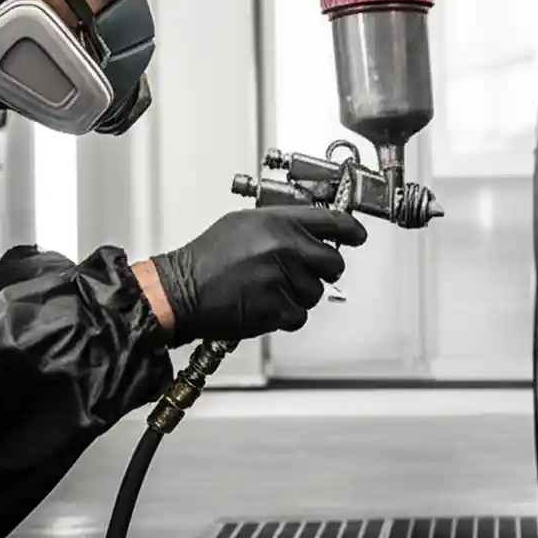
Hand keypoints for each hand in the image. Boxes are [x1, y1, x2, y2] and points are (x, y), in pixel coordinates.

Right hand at [148, 206, 367, 344]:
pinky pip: (299, 316)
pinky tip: (264, 305)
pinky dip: (286, 316)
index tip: (358, 236)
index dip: (352, 231)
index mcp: (278, 222)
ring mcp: (282, 278)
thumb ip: (280, 223)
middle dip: (324, 270)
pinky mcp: (276, 308)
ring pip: (317, 293)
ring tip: (269, 289)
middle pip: (334, 262)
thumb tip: (311, 229)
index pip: (333, 221)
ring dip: (299, 295)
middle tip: (304, 273)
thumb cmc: (206, 258)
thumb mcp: (243, 223)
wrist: (179, 290)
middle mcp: (284, 247)